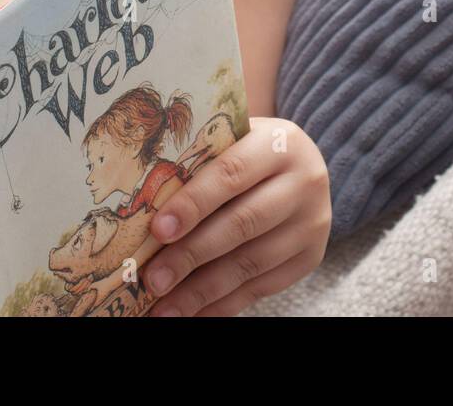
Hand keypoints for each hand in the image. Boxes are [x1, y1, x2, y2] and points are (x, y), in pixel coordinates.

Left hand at [141, 116, 330, 315]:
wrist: (302, 165)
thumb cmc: (248, 151)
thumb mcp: (232, 141)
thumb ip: (199, 161)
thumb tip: (140, 205)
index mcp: (280, 143)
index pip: (232, 174)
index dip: (193, 203)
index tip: (158, 231)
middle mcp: (305, 181)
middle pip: (242, 223)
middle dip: (192, 255)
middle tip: (153, 279)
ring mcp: (312, 222)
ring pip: (252, 263)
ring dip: (202, 290)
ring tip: (165, 308)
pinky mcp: (311, 257)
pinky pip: (263, 287)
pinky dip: (224, 304)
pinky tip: (193, 312)